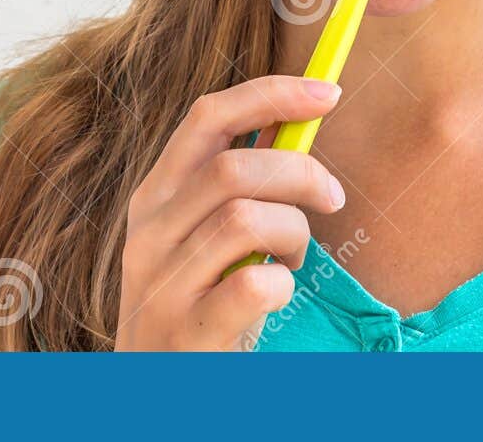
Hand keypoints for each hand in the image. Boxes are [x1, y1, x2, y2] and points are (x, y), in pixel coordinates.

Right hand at [115, 75, 344, 349]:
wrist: (157, 391)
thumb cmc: (199, 300)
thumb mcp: (201, 234)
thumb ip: (236, 184)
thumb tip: (300, 117)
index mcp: (156, 194)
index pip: (208, 116)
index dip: (271, 95)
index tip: (327, 92)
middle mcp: (149, 231)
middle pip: (235, 167)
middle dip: (302, 173)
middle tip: (333, 199)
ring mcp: (162, 283)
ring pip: (247, 220)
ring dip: (294, 234)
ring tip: (294, 257)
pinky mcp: (187, 332)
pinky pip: (253, 285)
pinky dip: (282, 284)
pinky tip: (276, 294)